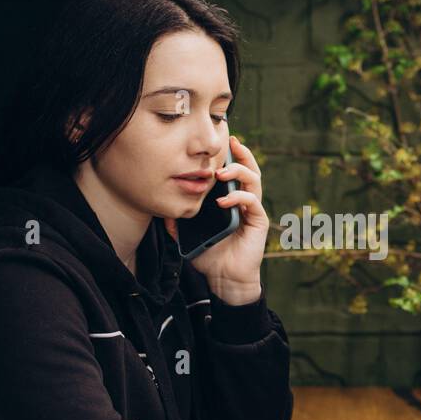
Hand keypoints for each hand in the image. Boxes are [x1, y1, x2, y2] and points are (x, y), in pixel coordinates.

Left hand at [164, 134, 266, 304]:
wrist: (224, 279)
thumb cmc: (210, 256)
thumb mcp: (189, 235)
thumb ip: (178, 223)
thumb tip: (162, 210)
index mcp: (232, 200)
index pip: (236, 172)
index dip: (233, 155)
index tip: (224, 141)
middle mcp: (245, 202)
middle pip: (250, 170)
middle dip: (241, 155)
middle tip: (228, 146)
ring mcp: (253, 211)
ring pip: (254, 181)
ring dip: (239, 171)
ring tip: (222, 173)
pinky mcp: (258, 222)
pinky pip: (252, 202)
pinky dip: (238, 197)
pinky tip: (223, 201)